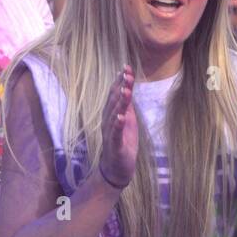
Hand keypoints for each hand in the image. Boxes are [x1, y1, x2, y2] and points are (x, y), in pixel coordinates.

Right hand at [97, 66, 137, 189]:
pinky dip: (117, 124)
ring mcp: (110, 132)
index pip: (115, 94)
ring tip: (125, 90)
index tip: (127, 67)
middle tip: (127, 73)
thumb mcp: (127, 120)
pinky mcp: (114, 144)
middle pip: (114, 101)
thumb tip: (128, 86)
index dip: (120, 81)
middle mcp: (108, 120)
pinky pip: (115, 133)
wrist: (116, 169)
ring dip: (119, 103)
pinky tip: (121, 117)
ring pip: (114, 114)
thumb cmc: (122, 143)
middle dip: (121, 87)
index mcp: (112, 113)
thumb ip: (126, 105)